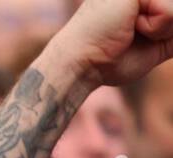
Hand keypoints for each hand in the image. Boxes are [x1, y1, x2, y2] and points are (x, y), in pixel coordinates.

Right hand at [49, 0, 172, 89]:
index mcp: (147, 2)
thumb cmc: (112, 59)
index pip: (172, 12)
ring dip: (165, 27)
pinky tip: (131, 25)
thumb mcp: (161, 41)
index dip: (169, 24)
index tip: (144, 35)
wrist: (81, 64)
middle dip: (169, 27)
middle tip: (138, 33)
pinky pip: (171, 10)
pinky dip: (156, 25)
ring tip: (134, 30)